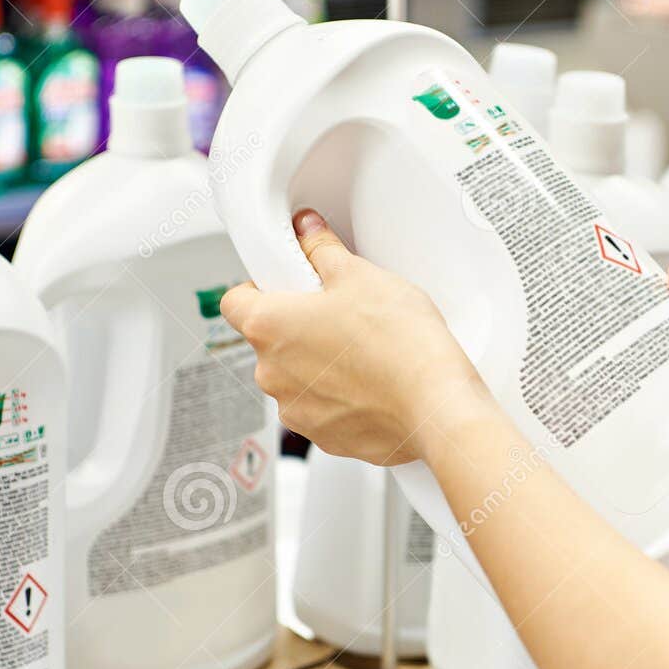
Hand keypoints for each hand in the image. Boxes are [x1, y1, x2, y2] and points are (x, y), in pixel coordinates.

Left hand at [221, 210, 489, 464]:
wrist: (435, 405)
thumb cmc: (399, 343)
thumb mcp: (360, 275)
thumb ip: (322, 250)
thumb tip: (307, 233)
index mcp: (268, 327)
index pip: (234, 300)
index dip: (259, 285)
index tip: (286, 280)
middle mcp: (271, 374)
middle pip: (269, 339)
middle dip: (299, 324)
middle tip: (339, 311)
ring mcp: (296, 409)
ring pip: (296, 375)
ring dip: (318, 361)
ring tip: (363, 347)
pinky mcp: (324, 436)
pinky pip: (322, 406)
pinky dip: (340, 394)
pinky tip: (373, 379)